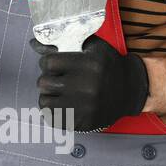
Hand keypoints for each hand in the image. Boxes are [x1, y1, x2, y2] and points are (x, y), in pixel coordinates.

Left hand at [28, 35, 149, 131]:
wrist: (131, 90)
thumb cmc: (108, 65)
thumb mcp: (91, 47)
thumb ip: (62, 44)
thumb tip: (34, 43)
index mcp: (88, 65)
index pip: (48, 63)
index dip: (49, 63)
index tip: (56, 65)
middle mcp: (86, 87)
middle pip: (43, 83)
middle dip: (48, 80)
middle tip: (59, 80)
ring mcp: (85, 107)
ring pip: (44, 102)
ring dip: (49, 97)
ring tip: (60, 94)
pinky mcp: (84, 122)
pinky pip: (52, 119)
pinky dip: (54, 112)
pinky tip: (64, 105)